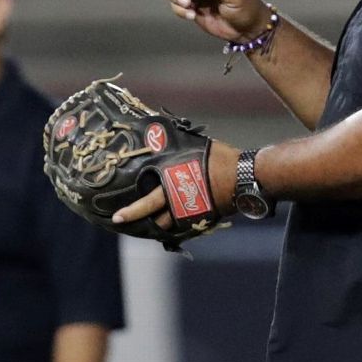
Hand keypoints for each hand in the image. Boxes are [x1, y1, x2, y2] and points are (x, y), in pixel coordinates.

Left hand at [112, 140, 239, 228]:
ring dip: (157, 224)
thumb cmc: (220, 158)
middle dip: (137, 218)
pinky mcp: (202, 218)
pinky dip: (174, 225)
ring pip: (168, 225)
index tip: (117, 217)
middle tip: (120, 222)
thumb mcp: (193, 147)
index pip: (147, 201)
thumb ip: (176, 149)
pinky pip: (183, 226)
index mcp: (173, 182)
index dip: (131, 211)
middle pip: (154, 217)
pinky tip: (168, 222)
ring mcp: (191, 212)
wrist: (244, 176)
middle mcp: (178, 200)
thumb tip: (161, 136)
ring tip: (146, 222)